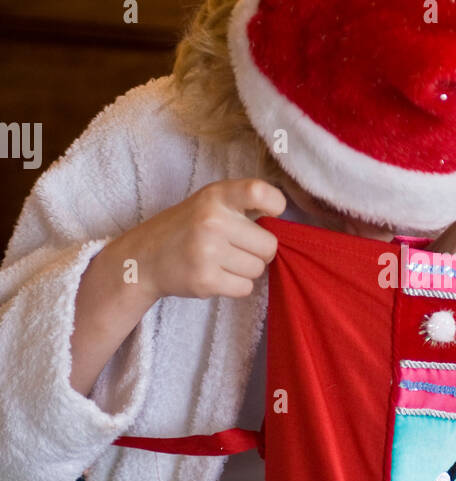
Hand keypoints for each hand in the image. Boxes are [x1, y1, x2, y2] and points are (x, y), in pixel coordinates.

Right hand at [68, 178, 285, 399]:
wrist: (145, 258)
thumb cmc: (188, 227)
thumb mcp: (210, 202)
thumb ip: (244, 204)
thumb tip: (285, 222)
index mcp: (217, 196)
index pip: (260, 192)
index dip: (275, 205)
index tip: (271, 213)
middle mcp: (212, 221)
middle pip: (269, 245)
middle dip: (259, 250)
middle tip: (237, 248)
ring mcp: (208, 252)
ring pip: (258, 269)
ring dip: (246, 269)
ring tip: (222, 261)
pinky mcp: (205, 280)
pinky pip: (245, 288)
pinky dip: (236, 285)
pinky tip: (216, 275)